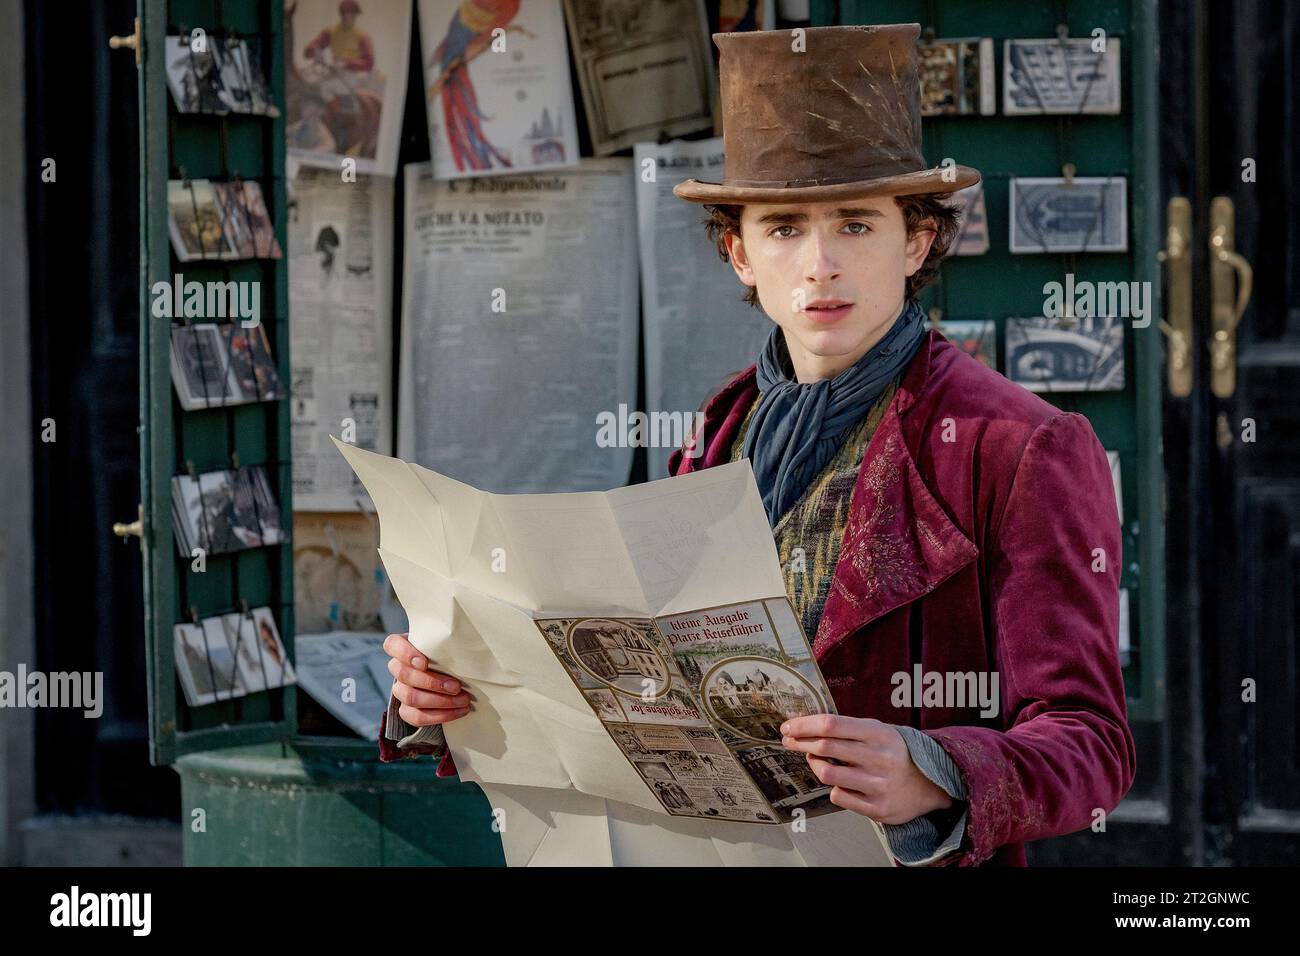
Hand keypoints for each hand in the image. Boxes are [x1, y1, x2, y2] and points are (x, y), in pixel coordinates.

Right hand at [383, 632, 471, 727]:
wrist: (450, 679)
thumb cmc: (448, 655)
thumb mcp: (445, 646)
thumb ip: (447, 644)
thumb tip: (466, 648)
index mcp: (402, 647)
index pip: (392, 645)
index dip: (405, 654)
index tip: (424, 663)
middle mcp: (397, 668)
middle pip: (404, 675)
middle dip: (432, 682)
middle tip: (456, 686)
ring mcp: (400, 690)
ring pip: (410, 697)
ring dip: (440, 701)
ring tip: (463, 700)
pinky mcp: (406, 710)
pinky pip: (416, 717)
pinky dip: (440, 716)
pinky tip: (458, 711)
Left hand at [780, 714, 952, 824]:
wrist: (927, 785)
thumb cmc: (893, 754)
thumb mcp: (877, 732)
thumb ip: (847, 728)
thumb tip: (806, 725)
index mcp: (877, 734)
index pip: (831, 724)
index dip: (804, 725)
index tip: (788, 727)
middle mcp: (878, 758)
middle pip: (824, 746)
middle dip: (800, 742)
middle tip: (789, 741)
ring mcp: (877, 784)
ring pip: (826, 772)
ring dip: (814, 764)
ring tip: (816, 760)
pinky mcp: (876, 807)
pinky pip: (838, 796)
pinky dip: (832, 787)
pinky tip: (838, 782)